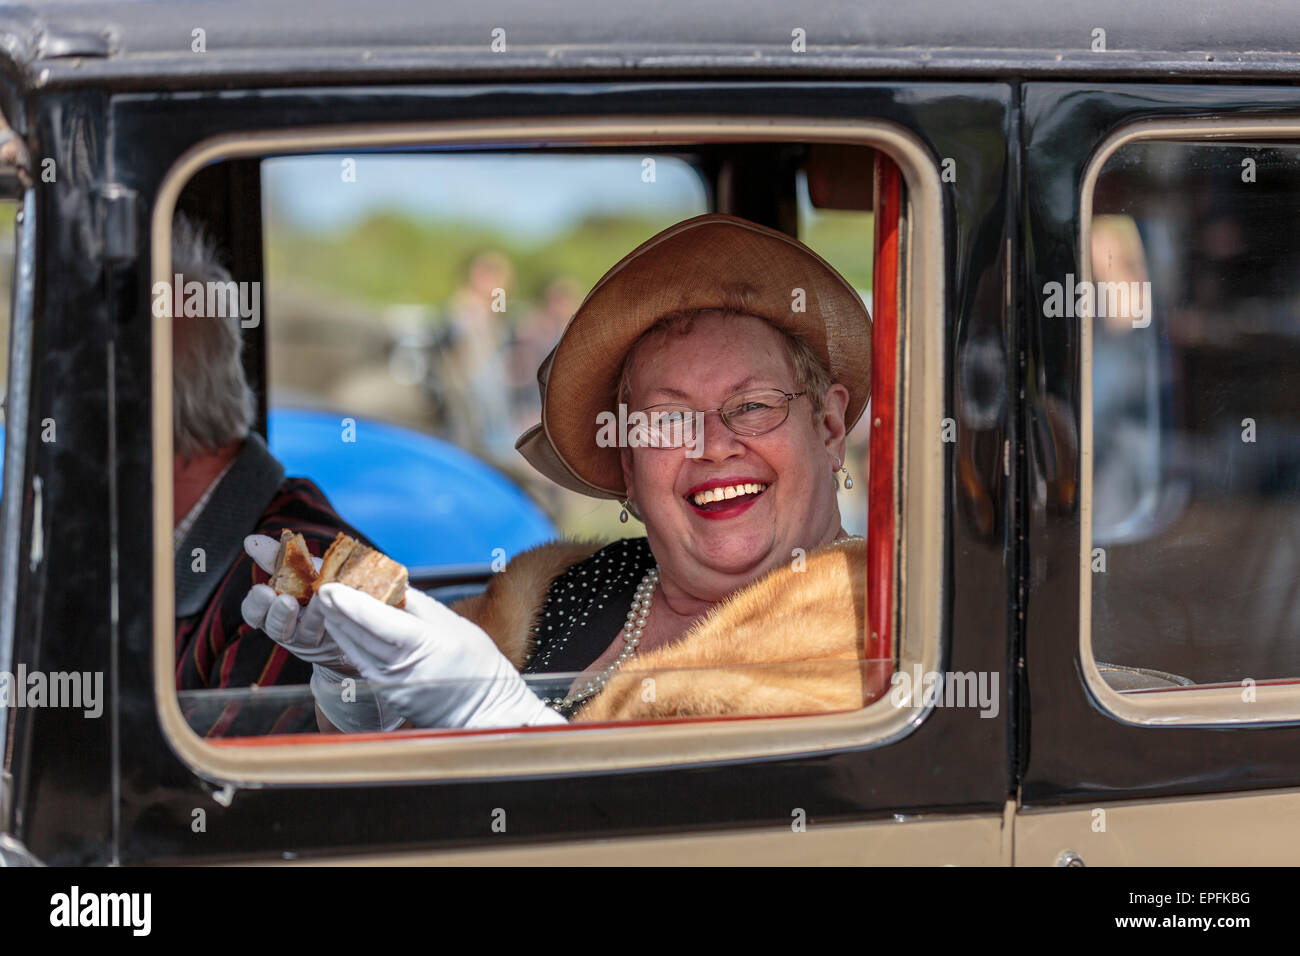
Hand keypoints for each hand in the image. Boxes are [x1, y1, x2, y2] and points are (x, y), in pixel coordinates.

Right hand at [239, 533, 354, 674]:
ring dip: (311, 616)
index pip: (253, 613)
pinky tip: (338, 603)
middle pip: (276, 628)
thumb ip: (274, 558)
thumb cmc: (315, 589)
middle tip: (286, 600)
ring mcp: (312, 639)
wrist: (346, 612)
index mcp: (272, 612)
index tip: (262, 589)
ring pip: (305, 635)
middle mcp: (288, 630)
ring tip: (317, 599)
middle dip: (279, 614)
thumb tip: (250, 540)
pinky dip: (335, 616)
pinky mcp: (335, 641)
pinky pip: (334, 632)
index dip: (255, 604)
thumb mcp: (295, 572)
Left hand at [315, 583, 566, 728]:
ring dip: (338, 626)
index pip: (376, 622)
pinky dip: (351, 644)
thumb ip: (419, 605)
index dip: (350, 604)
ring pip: (355, 650)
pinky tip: (343, 630)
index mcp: (420, 645)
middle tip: (320, 588)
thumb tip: (391, 585)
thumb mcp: (454, 625)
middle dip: (336, 610)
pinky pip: (363, 664)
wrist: (482, 708)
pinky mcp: (386, 695)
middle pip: (358, 635)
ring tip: (327, 605)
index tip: (330, 588)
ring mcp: (390, 685)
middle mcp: (399, 668)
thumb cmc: (476, 663)